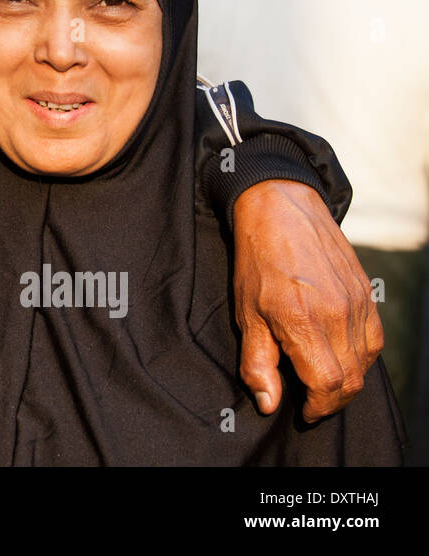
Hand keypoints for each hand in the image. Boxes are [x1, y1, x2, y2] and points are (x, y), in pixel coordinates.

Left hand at [231, 179, 382, 421]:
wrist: (281, 209)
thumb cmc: (258, 261)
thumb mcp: (246, 314)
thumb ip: (257, 363)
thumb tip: (268, 403)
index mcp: (304, 322)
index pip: (327, 385)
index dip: (318, 407)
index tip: (304, 411)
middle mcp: (339, 316)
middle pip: (351, 380)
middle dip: (332, 400)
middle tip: (311, 400)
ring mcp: (358, 304)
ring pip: (366, 362)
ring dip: (347, 379)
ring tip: (322, 379)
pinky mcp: (367, 294)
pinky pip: (373, 338)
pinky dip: (360, 355)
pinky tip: (339, 353)